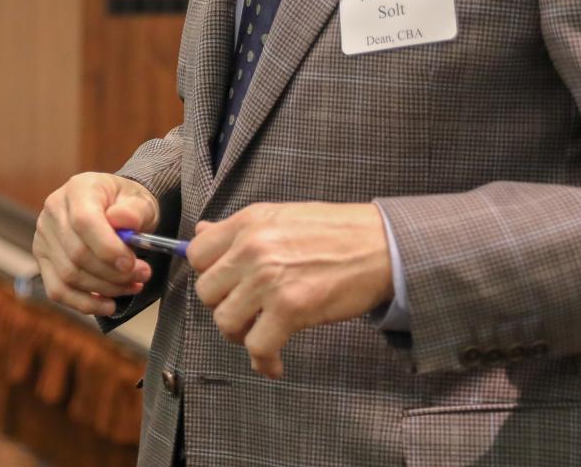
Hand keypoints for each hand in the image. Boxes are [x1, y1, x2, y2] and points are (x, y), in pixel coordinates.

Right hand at [32, 172, 161, 316]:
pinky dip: (84, 303)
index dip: (107, 248)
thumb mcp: (141, 201)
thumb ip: (135, 211)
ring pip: (69, 276)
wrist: (114, 208)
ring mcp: (44, 236)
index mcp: (78, 189)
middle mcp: (54, 211)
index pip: (83, 221)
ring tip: (132, 285)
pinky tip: (108, 304)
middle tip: (142, 275)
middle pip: (77, 253)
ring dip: (105, 289)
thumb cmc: (127, 206)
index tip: (131, 264)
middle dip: (113, 273)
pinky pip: (57, 290)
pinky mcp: (43, 259)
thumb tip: (122, 221)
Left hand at [186, 201, 392, 378]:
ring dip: (240, 335)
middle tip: (246, 313)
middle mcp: (253, 249)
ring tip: (260, 334)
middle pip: (206, 292)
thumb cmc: (335, 232)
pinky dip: (264, 362)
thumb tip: (201, 234)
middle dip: (223, 306)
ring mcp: (269, 280)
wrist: (383, 246)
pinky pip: (258, 346)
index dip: (209, 275)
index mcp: (248, 223)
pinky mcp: (291, 308)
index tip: (225, 286)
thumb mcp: (280, 216)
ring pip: (225, 322)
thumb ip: (237, 229)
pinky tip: (273, 364)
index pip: (197, 254)